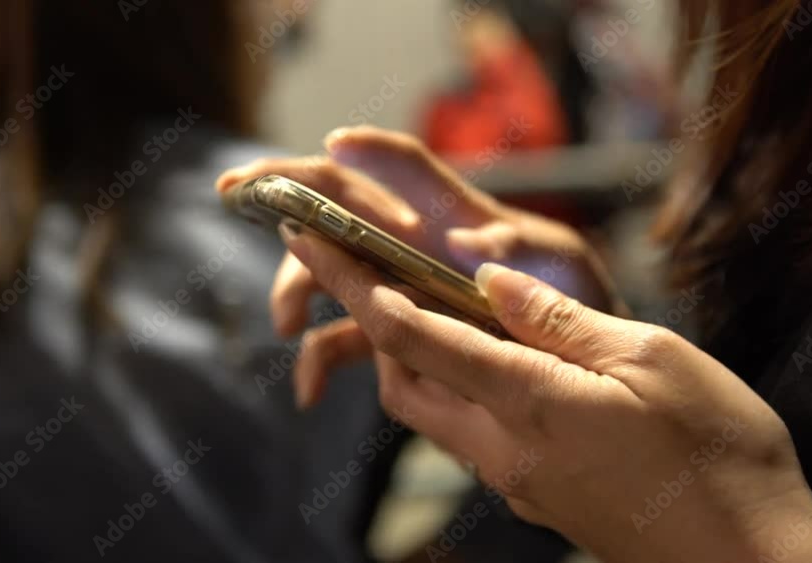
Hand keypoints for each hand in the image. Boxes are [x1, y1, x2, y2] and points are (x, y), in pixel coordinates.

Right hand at [217, 126, 619, 405]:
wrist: (578, 360)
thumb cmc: (576, 299)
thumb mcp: (564, 268)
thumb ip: (523, 252)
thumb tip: (468, 242)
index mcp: (458, 215)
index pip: (408, 167)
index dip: (373, 150)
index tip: (336, 142)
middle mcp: (418, 239)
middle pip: (342, 203)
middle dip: (285, 192)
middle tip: (233, 194)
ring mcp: (401, 282)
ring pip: (332, 267)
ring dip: (296, 285)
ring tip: (286, 324)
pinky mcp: (396, 327)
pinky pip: (346, 337)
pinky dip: (319, 359)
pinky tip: (309, 390)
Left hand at [276, 227, 811, 562]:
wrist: (749, 559)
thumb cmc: (715, 453)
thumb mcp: (648, 358)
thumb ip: (556, 320)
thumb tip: (488, 279)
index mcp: (526, 400)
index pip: (407, 332)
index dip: (350, 282)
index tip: (308, 240)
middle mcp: (502, 447)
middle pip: (400, 380)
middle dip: (370, 323)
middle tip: (370, 271)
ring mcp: (515, 479)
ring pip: (429, 413)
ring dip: (412, 360)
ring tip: (428, 309)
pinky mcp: (535, 495)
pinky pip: (469, 436)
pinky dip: (458, 392)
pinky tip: (494, 366)